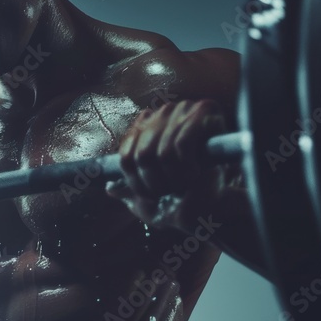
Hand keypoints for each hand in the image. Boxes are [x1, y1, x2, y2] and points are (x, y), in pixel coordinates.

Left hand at [107, 100, 236, 231]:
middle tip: (169, 192)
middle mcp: (161, 114)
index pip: (125, 154)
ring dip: (173, 178)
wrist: (211, 209)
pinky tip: (196, 174)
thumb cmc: (180, 203)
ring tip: (185, 184)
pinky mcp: (204, 112)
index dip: (134, 180)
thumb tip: (109, 188)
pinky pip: (182, 145)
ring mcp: (182, 110)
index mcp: (144, 129)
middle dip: (154, 182)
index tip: (150, 195)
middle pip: (142, 154)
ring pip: (162, 153)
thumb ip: (127, 190)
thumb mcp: (146, 201)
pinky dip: (188, 167)